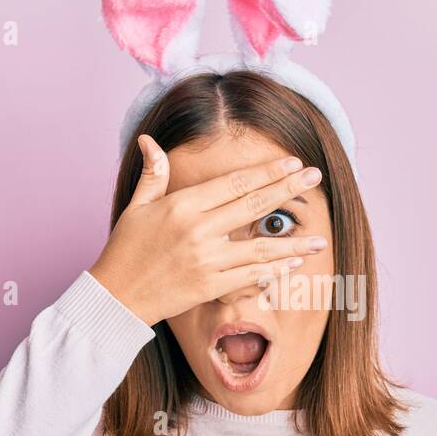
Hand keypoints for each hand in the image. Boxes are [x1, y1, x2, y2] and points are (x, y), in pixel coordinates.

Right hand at [88, 134, 325, 325]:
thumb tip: (150, 140)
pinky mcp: (210, 286)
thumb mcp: (137, 206)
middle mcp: (198, 231)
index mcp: (182, 206)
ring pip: (259, 248)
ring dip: (292, 243)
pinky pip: (249, 276)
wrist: (116, 295)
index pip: (233, 184)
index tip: (292, 163)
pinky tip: (294, 262)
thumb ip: (153, 173)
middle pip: (252, 206)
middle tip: (315, 177)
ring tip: (320, 238)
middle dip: (287, 190)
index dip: (266, 172)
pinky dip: (274, 269)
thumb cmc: (126, 248)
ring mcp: (206, 261)